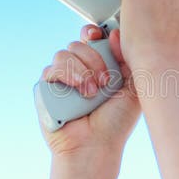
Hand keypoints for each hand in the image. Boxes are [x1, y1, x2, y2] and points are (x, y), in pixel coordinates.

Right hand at [38, 24, 140, 158]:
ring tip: (92, 92)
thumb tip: (115, 33)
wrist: (96, 146)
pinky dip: (67, 77)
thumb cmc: (116, 122)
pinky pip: (50, 70)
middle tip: (105, 82)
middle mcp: (78, 71)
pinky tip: (78, 93)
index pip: (90, 39)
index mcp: (98, 67)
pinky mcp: (46, 90)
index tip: (98, 34)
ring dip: (81, 70)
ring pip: (63, 54)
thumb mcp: (132, 87)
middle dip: (93, 59)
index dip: (92, 32)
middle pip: (77, 44)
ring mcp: (61, 80)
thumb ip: (127, 59)